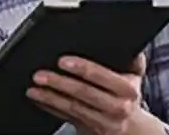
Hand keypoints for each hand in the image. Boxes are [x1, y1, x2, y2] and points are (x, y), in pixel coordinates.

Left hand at [27, 54, 146, 134]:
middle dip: (59, 83)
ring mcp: (102, 121)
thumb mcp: (134, 76)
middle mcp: (117, 107)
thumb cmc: (127, 96)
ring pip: (72, 108)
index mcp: (127, 89)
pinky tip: (38, 99)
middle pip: (84, 93)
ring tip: (34, 88)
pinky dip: (49, 107)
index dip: (82, 68)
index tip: (62, 61)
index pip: (103, 76)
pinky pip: (65, 117)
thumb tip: (125, 41)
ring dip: (50, 97)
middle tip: (40, 75)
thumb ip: (131, 58)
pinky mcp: (88, 130)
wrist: (131, 129)